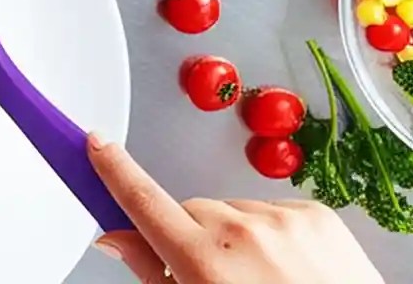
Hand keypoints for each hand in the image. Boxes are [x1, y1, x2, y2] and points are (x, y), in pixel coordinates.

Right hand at [88, 134, 382, 283]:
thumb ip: (150, 272)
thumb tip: (115, 238)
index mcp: (203, 262)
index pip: (143, 200)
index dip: (114, 169)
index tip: (95, 143)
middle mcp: (242, 232)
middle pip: (190, 210)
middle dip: (190, 234)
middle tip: (210, 276)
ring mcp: (283, 220)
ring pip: (233, 211)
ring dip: (236, 237)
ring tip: (260, 280)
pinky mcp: (317, 215)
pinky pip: (273, 212)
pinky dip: (273, 235)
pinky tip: (287, 271)